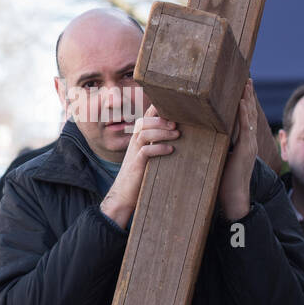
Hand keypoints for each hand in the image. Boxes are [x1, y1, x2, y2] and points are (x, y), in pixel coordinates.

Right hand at [99, 104, 179, 229]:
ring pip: (145, 133)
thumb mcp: (149, 157)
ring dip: (162, 132)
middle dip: (161, 120)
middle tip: (177, 124)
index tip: (173, 108)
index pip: (145, 118)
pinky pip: (145, 151)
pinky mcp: (136, 165)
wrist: (123, 196)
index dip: (156, 110)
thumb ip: (159, 145)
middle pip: (144, 122)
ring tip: (177, 134)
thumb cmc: (140, 176)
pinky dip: (158, 148)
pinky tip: (170, 150)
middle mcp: (134, 143)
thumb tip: (180, 136)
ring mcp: (134, 153)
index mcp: (138, 139)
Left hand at [218, 80, 256, 221]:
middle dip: (249, 95)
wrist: (233, 198)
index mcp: (244, 143)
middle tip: (247, 78)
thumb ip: (219, 146)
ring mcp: (249, 145)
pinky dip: (244, 113)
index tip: (242, 87)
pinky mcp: (245, 150)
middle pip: (250, 113)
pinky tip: (241, 101)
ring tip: (246, 83)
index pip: (245, 118)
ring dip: (248, 99)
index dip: (245, 102)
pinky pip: (245, 128)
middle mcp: (249, 141)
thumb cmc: (225, 181)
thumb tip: (209, 136)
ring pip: (250, 117)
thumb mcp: (222, 158)